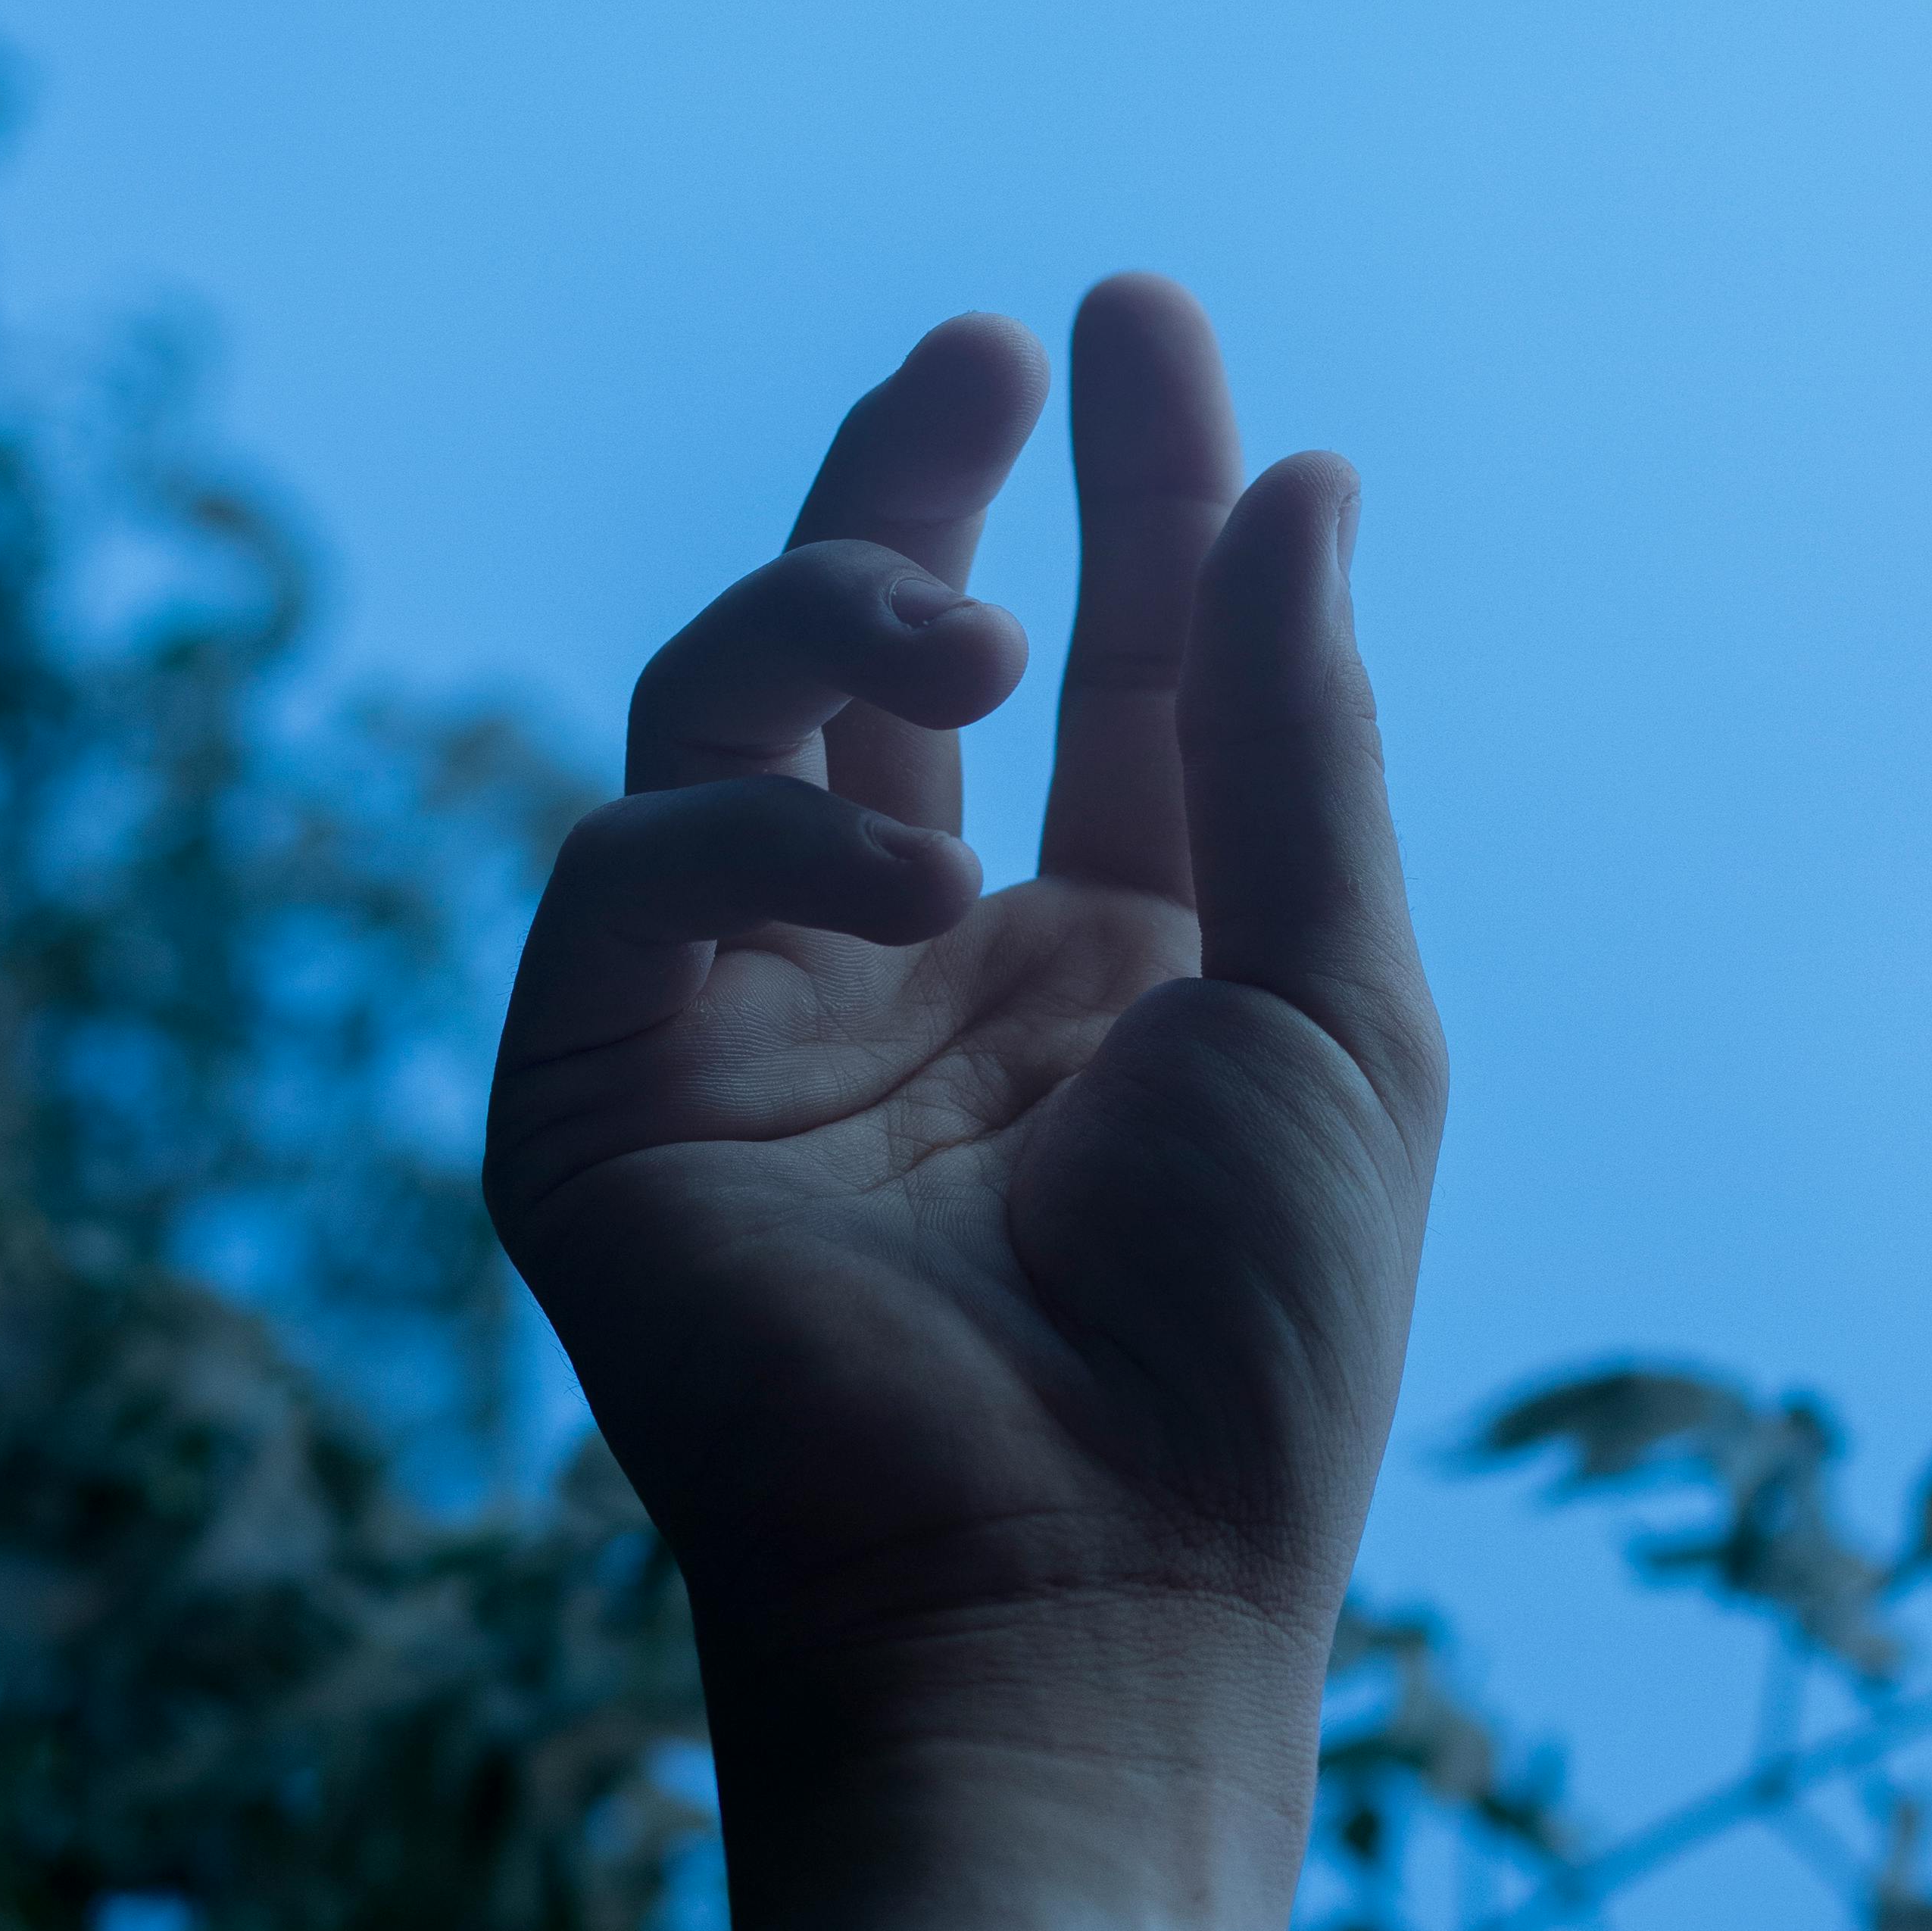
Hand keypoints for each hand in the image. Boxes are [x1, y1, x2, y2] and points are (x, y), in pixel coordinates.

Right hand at [485, 276, 1445, 1901]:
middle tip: (994, 350)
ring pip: (717, 710)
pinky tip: (918, 888)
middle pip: (876, 654)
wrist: (1083, 1605)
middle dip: (921, 483)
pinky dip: (765, 827)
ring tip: (972, 624)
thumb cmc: (1245, 1343)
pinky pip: (632, 868)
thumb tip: (1304, 481)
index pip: (1104, 678)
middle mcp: (921, 972)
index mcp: (1110, 964)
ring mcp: (750, 1026)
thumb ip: (1294, 741)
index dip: (1119, 500)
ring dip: (837, 613)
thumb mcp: (1329, 1008)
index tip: (1136, 325)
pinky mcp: (602, 1094)